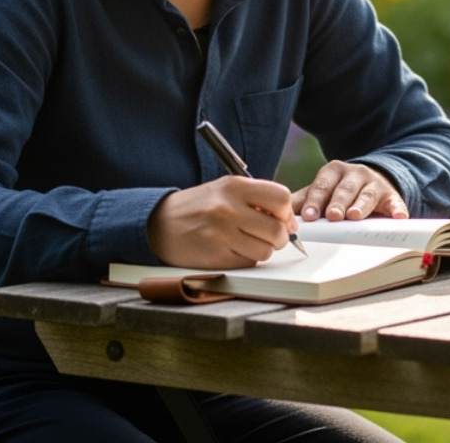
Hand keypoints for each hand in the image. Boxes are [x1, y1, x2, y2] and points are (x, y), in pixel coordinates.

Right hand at [146, 176, 293, 268]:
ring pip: (265, 251)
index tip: (282, 219)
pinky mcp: (216, 256)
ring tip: (248, 242)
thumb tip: (289, 221)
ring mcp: (222, 233)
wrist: (160, 224)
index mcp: (235, 186)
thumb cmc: (199, 206)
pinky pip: (248, 263)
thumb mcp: (225, 190)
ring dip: (262, 251)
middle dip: (279, 237)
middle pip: (277, 230)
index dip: (286, 213)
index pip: (281, 198)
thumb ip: (257, 199)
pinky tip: (233, 250)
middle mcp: (229, 208)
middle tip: (269, 236)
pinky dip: (246, 260)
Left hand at [292, 160, 407, 221]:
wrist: (371, 180)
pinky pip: (394, 201)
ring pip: (366, 194)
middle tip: (333, 216)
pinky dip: (396, 208)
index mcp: (332, 171)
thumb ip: (304, 200)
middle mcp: (353, 174)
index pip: (321, 186)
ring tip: (354, 216)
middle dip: (337, 203)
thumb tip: (280, 214)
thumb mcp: (322, 190)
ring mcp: (373, 183)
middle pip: (344, 189)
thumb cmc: (340, 190)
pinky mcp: (391, 194)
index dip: (315, 201)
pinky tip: (398, 216)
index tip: (309, 216)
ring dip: (360, 205)